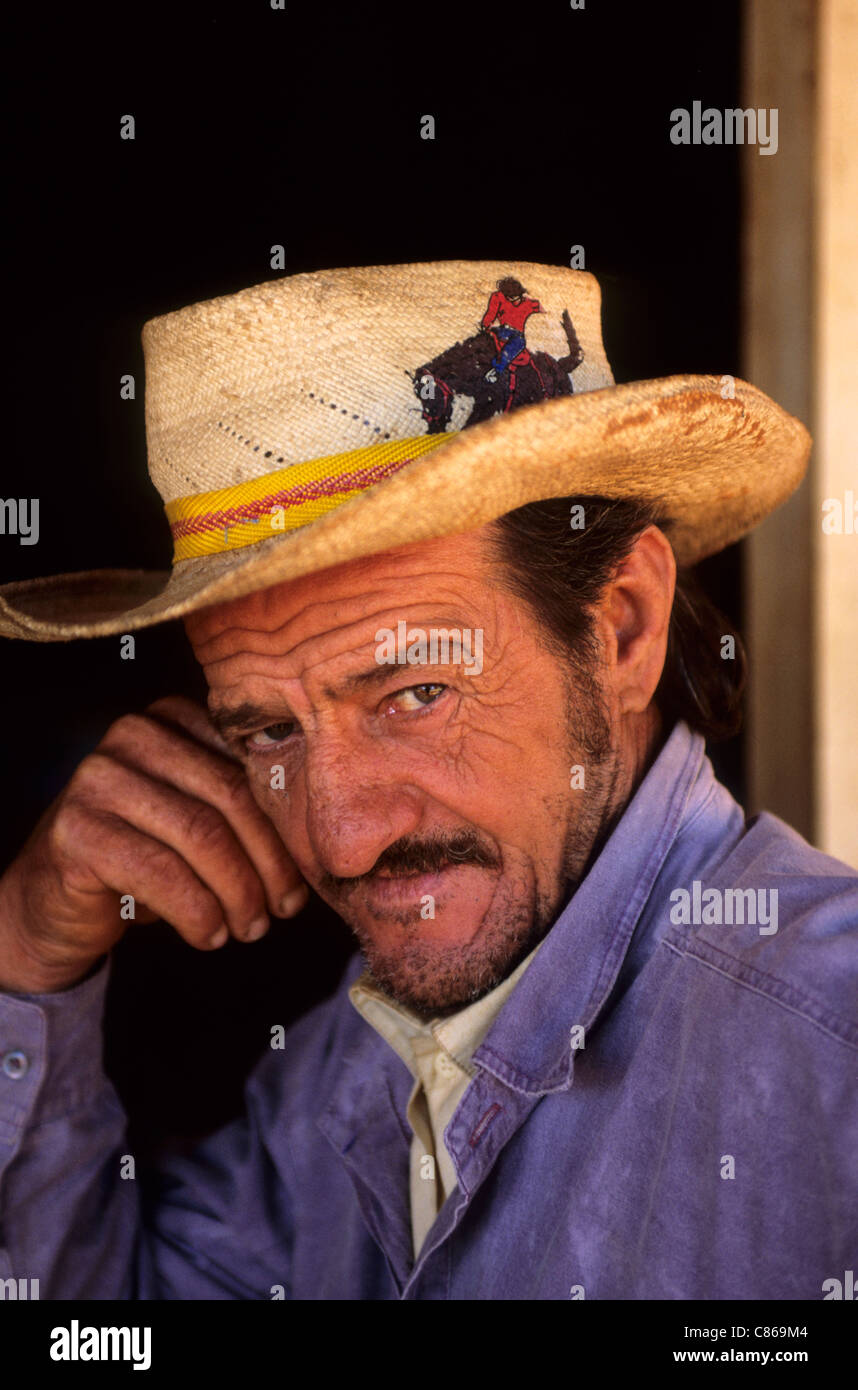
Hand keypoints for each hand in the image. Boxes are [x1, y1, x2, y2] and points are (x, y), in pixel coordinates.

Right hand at [0, 696, 307, 992]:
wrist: (56, 900)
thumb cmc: (144, 858)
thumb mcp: (200, 823)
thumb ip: (247, 812)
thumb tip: (322, 844)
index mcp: (173, 718)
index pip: (250, 767)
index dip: (285, 831)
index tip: (304, 881)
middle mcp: (132, 735)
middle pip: (231, 798)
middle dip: (269, 864)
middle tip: (284, 911)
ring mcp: (98, 778)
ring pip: (201, 835)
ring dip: (238, 894)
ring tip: (249, 928)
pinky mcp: (77, 829)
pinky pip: (160, 873)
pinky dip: (198, 913)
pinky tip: (209, 935)